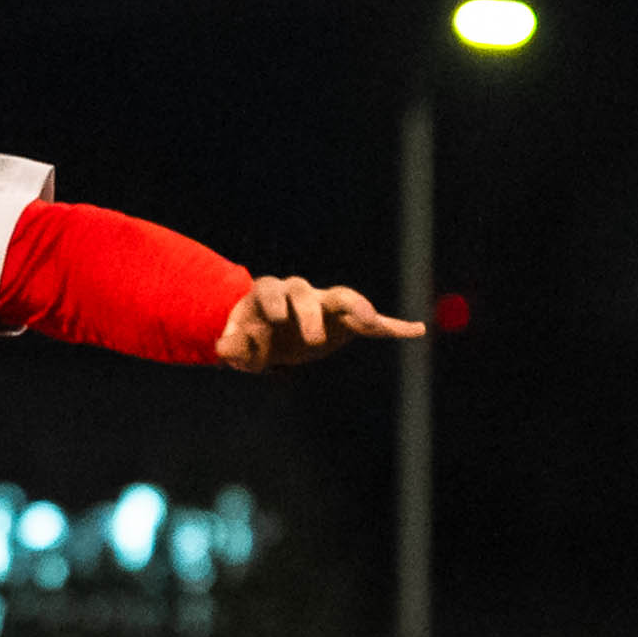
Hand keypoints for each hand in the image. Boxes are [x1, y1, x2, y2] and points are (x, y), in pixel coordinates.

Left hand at [216, 275, 423, 371]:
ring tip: (372, 324)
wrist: (269, 339)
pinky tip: (416, 331)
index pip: (270, 289)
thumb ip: (231, 346)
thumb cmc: (251, 339)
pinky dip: (394, 326)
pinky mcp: (346, 321)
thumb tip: (222, 347)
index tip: (275, 319)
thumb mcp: (238, 348)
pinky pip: (373, 322)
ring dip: (357, 309)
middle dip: (309, 314)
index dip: (273, 302)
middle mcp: (298, 294)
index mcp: (268, 295)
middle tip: (312, 341)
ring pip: (343, 298)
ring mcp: (325, 305)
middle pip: (305, 293)